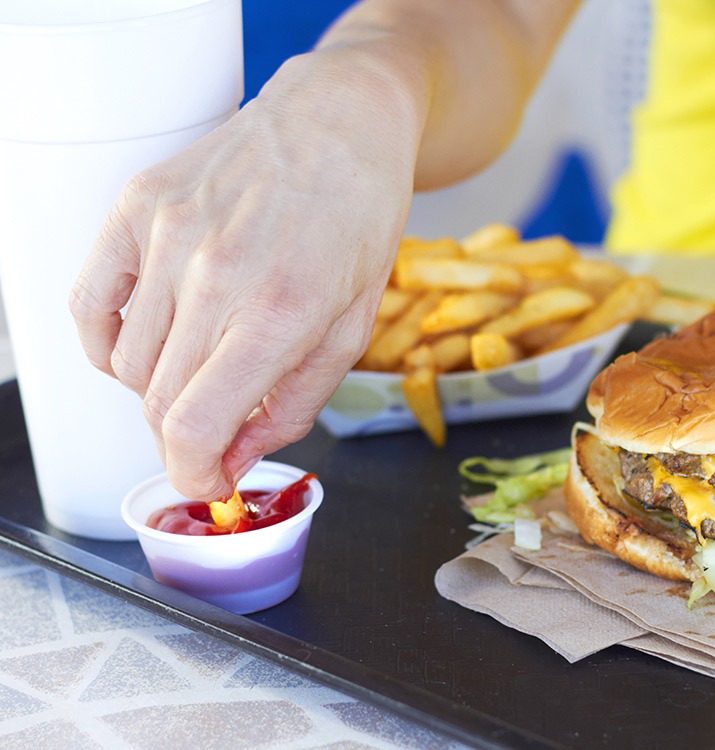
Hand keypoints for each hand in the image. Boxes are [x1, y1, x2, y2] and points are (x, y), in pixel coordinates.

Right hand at [69, 50, 422, 501]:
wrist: (338, 120)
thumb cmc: (358, 219)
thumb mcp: (352, 326)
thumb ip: (293, 403)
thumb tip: (235, 456)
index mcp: (281, 309)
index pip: (196, 425)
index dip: (195, 474)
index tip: (208, 482)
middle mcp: (214, 273)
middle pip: (159, 402)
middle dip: (187, 438)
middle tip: (216, 432)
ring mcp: (166, 235)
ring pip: (128, 363)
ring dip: (160, 390)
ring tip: (204, 366)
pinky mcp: (136, 206)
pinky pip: (89, 306)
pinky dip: (109, 345)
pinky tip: (152, 344)